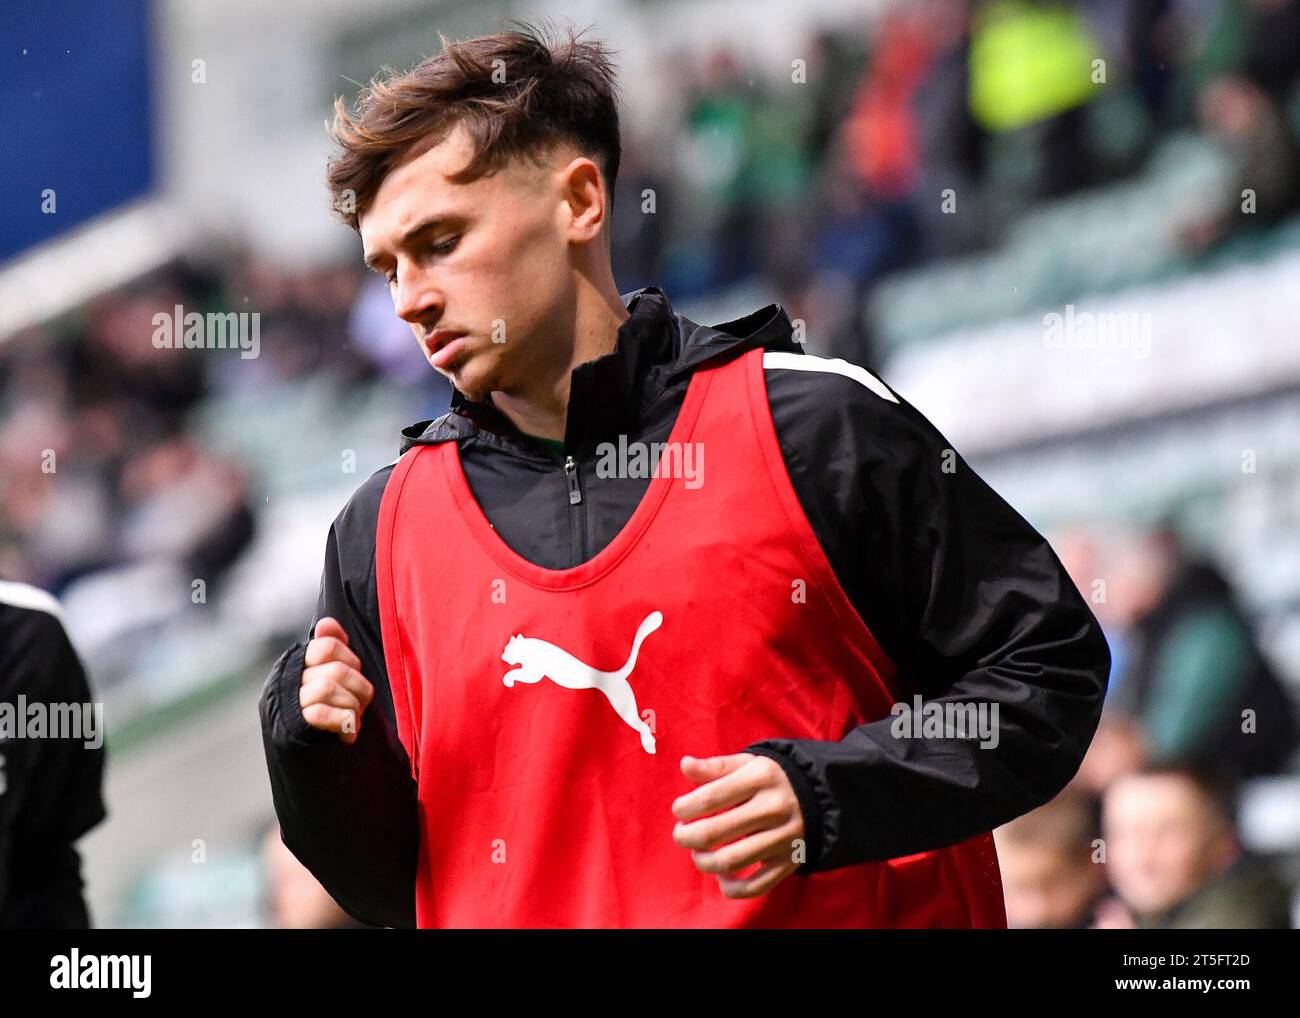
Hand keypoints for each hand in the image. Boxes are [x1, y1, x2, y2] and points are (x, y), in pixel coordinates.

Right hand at [299, 617, 374, 744]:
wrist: (308, 763)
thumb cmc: (326, 709)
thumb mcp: (331, 677)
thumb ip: (332, 648)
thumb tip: (327, 622)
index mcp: (299, 662)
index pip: (328, 646)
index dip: (350, 660)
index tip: (356, 675)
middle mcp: (289, 679)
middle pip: (334, 669)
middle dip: (358, 688)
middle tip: (363, 704)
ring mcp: (290, 703)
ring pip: (327, 688)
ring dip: (351, 706)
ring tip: (355, 720)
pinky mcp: (293, 727)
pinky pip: (320, 713)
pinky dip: (342, 721)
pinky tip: (349, 734)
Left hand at [671, 753, 804, 898]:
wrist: (819, 795)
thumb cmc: (769, 779)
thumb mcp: (747, 763)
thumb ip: (715, 767)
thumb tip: (685, 765)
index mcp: (760, 777)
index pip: (710, 798)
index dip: (684, 808)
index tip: (679, 810)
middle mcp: (774, 808)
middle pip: (714, 832)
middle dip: (686, 837)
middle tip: (681, 834)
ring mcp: (783, 838)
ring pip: (730, 861)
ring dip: (703, 862)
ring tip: (697, 853)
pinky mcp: (790, 862)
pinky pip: (755, 886)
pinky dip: (732, 888)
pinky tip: (721, 876)